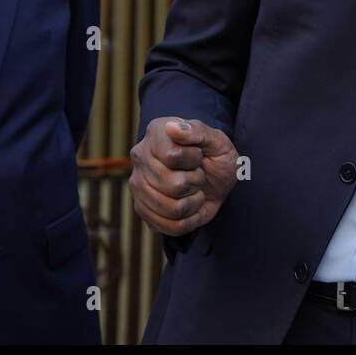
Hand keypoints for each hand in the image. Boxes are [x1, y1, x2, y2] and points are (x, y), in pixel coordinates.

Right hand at [129, 117, 238, 236]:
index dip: (194, 159)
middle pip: (173, 185)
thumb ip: (197, 131)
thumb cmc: (216, 155)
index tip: (198, 154)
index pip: (172, 157)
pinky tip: (190, 205)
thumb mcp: (217, 140)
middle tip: (198, 173)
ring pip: (172, 209)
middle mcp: (140, 158)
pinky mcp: (142, 210)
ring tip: (193, 189)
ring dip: (194, 202)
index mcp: (156, 134)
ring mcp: (138, 186)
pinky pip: (171, 227)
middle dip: (196, 181)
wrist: (216, 176)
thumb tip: (172, 127)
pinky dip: (190, 219)